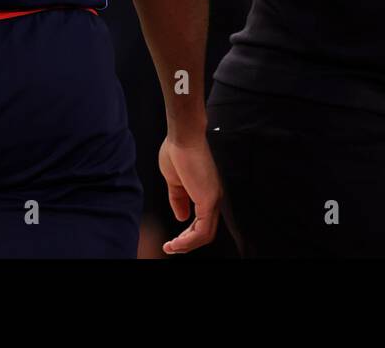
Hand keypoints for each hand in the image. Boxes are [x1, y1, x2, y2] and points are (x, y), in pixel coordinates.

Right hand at [158, 134, 222, 253]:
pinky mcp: (208, 199)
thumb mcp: (174, 182)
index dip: (187, 235)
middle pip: (206, 231)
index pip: (203, 221)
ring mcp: (213, 198)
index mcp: (206, 191)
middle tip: (171, 247)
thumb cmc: (178, 151)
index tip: (173, 240)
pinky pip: (202, 230)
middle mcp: (213, 196)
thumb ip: (178, 199)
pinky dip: (188, 241)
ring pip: (205, 234)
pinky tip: (176, 242)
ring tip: (171, 247)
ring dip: (186, 245)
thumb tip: (181, 216)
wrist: (182, 136)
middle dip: (186, 243)